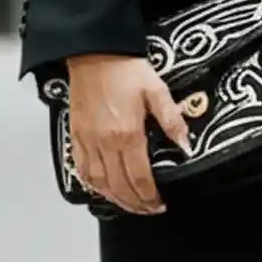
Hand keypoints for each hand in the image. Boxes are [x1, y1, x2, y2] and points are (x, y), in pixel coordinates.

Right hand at [66, 54, 191, 215]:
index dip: (150, 197)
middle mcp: (105, 142)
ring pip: (99, 183)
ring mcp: (88, 140)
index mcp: (127, 134)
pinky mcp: (77, 134)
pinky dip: (93, 184)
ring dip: (115, 198)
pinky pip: (82, 168)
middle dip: (136, 203)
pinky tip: (103, 189)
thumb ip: (172, 121)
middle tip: (148, 209)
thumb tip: (185, 145)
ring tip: (129, 205)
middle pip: (120, 186)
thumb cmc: (125, 69)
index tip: (159, 203)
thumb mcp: (157, 91)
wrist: (94, 51)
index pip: (140, 178)